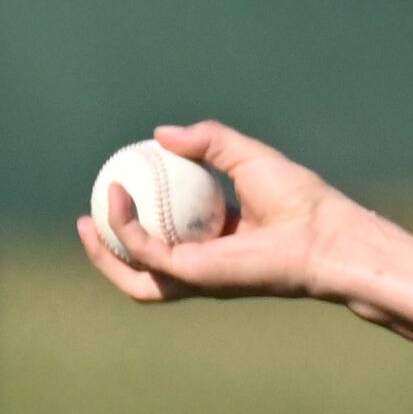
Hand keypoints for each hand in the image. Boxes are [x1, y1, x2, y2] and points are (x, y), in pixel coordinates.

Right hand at [76, 121, 375, 303]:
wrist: (325, 234)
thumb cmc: (301, 200)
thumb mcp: (246, 156)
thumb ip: (207, 141)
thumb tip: (161, 134)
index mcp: (219, 240)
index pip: (170, 235)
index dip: (139, 219)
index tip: (116, 189)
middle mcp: (207, 264)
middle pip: (146, 268)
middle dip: (110, 251)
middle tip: (88, 216)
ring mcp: (200, 276)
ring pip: (138, 279)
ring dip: (105, 253)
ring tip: (87, 220)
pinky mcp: (196, 276)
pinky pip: (145, 253)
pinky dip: (123, 228)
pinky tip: (115, 197)